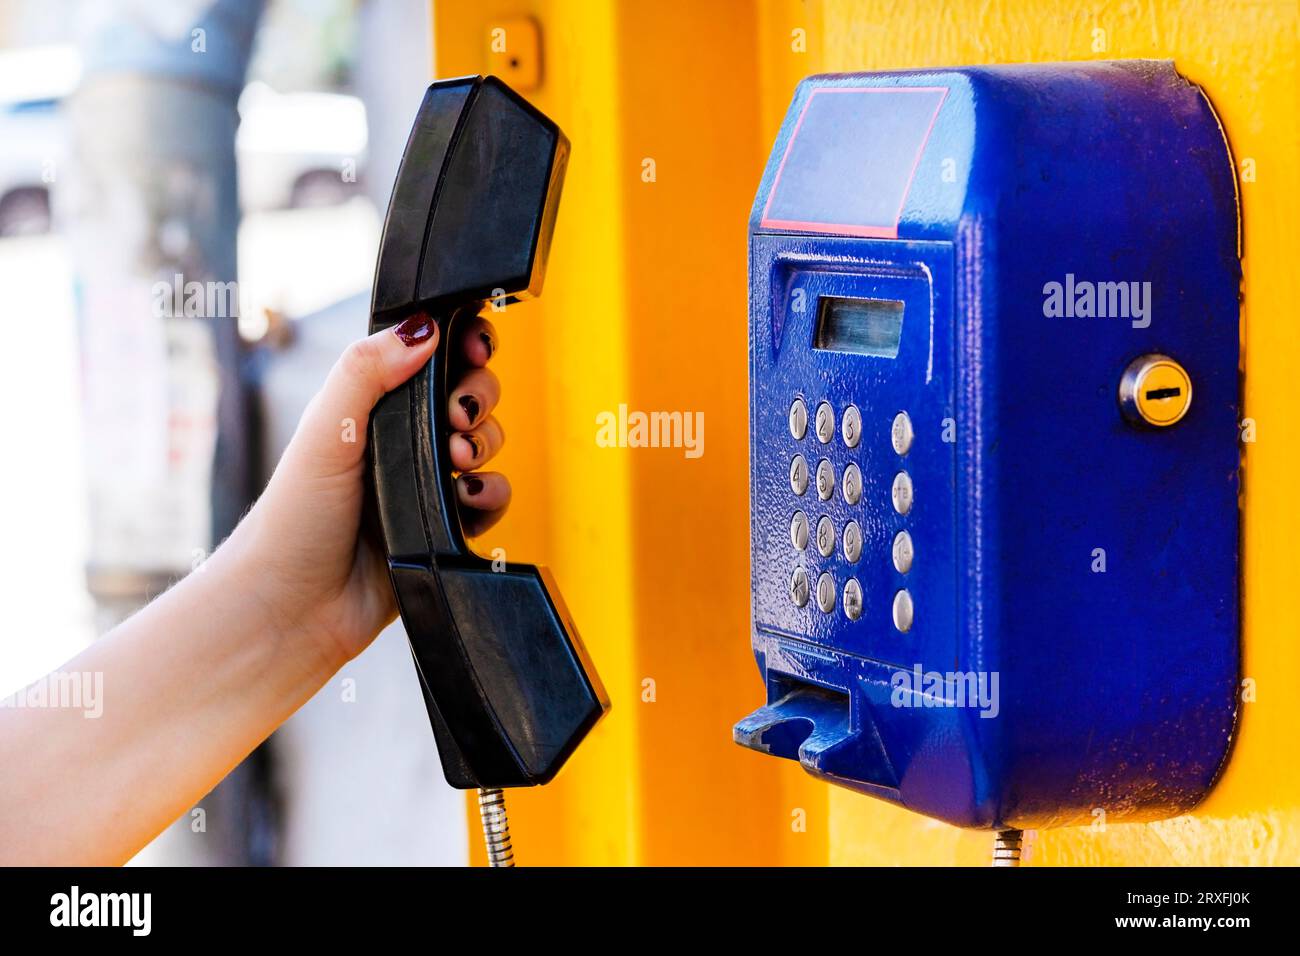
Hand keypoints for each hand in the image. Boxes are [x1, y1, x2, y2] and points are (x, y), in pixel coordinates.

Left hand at [238, 310, 509, 667]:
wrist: (294, 608)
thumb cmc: (291, 520)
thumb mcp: (324, 431)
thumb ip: (366, 371)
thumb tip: (422, 328)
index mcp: (370, 407)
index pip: (428, 359)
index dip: (461, 346)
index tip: (475, 346)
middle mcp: (401, 442)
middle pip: (469, 396)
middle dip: (477, 398)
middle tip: (457, 417)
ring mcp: (425, 485)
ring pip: (486, 445)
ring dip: (484, 445)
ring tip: (456, 463)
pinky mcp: (445, 529)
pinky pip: (491, 500)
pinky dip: (491, 495)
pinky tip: (466, 499)